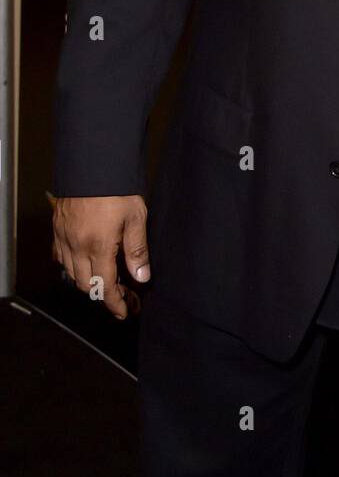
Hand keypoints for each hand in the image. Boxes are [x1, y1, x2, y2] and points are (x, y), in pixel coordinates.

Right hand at [50, 194, 149, 318]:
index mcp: (98, 246)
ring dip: (87, 281)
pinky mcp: (57, 228)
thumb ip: (137, 250)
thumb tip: (142, 277)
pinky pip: (60, 256)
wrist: (93, 164)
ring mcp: (64, 237)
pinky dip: (72, 266)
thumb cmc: (117, 188)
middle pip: (85, 284)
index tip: (123, 312)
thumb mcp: (136, 217)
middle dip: (102, 294)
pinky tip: (85, 261)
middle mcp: (77, 246)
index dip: (114, 303)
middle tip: (122, 294)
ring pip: (70, 273)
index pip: (105, 286)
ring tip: (106, 278)